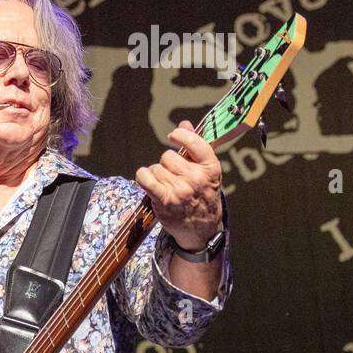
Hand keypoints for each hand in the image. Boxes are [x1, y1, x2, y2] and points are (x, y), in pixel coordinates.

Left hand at [136, 120, 223, 249]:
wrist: (202, 228)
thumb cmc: (202, 196)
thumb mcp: (206, 171)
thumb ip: (195, 146)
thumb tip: (184, 124)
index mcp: (210, 166)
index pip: (193, 141)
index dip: (180, 135)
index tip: (173, 136)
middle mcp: (196, 177)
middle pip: (168, 156)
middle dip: (167, 164)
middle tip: (173, 177)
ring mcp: (181, 189)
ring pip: (157, 168)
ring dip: (157, 175)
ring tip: (167, 187)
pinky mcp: (165, 200)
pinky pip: (147, 179)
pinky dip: (142, 176)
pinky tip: (144, 177)